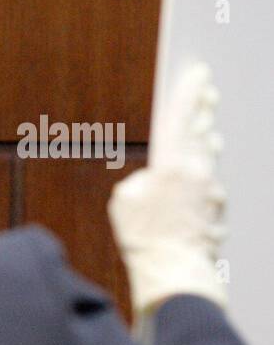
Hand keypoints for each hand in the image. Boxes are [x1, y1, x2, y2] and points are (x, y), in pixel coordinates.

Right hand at [109, 61, 227, 317]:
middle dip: (206, 111)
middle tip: (210, 94)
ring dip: (207, 148)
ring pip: (210, 162)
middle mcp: (199, 173)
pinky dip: (201, 190)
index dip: (190, 92)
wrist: (175, 271)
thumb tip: (154, 178)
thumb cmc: (145, 237)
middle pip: (205, 133)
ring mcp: (213, 192)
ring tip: (208, 135)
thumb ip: (140, 179)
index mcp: (173, 164)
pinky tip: (191, 200)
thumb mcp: (125, 200)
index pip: (183, 118)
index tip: (198, 73)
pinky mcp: (218, 211)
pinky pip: (209, 192)